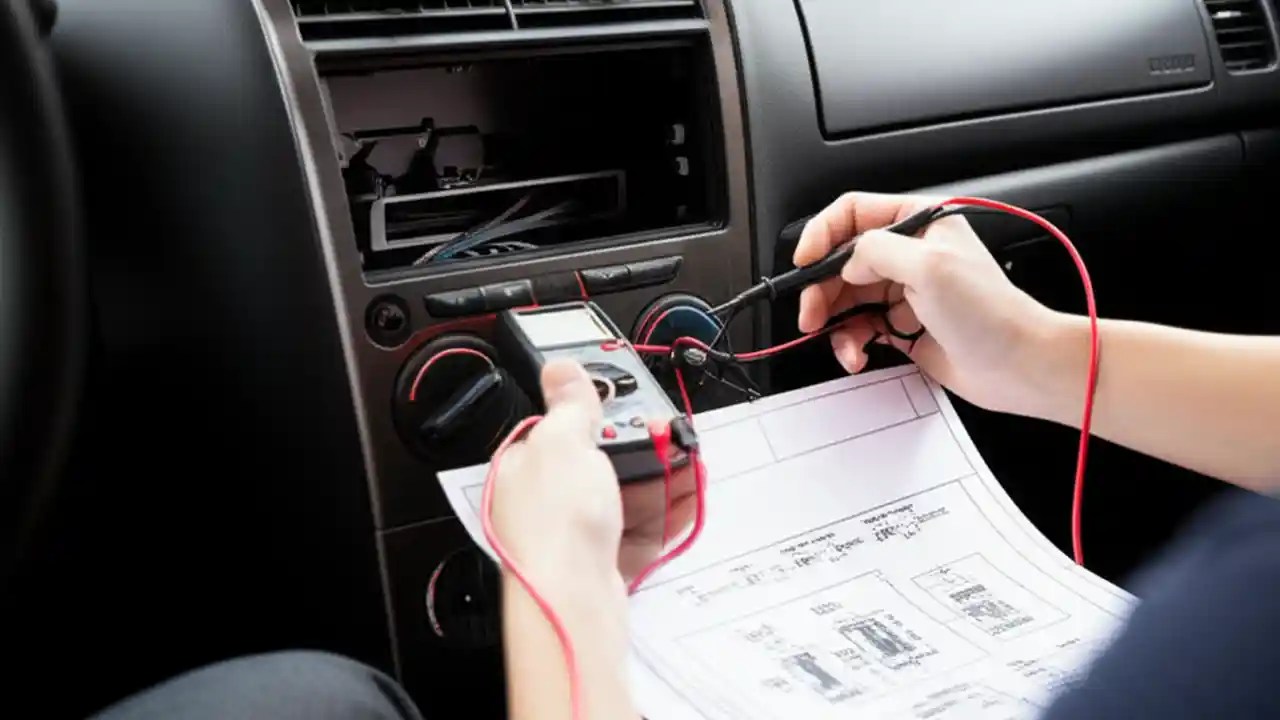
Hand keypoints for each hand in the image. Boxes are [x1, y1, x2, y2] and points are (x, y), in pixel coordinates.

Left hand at [488, 359, 697, 592]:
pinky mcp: (602, 565)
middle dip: (641, 449)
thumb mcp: (563, 441)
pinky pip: (639, 533)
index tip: (632, 408)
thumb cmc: (554, 523)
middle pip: (600, 464)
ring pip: (624, 499)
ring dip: (662, 479)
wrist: (572, 601)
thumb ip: (568, 404)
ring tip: (691, 465)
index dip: (599, 416)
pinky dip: (667, 516)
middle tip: (671, 437)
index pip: (560, 429)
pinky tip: (689, 501)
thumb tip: (559, 368)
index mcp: (523, 466)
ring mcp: (573, 536)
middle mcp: (543, 502)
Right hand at [795, 192, 1069, 415]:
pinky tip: (856, 354)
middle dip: (820, 288)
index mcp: (917, 223)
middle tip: (810, 314)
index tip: (804, 262)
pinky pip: (858, 328)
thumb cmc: (990, 313)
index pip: (853, 212)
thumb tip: (845, 263)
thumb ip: (876, 251)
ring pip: (845, 297)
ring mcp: (903, 290)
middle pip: (841, 260)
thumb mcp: (929, 266)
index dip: (821, 234)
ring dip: (832, 320)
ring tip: (834, 339)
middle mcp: (908, 253)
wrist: (1017, 365)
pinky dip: (850, 342)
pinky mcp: (901, 325)